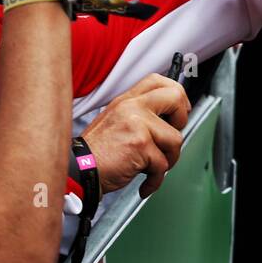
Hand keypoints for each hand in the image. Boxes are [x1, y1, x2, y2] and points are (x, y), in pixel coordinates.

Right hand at [82, 74, 189, 196]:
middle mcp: (132, 107)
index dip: (176, 95)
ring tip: (152, 167)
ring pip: (175, 138)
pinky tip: (145, 181)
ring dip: (168, 159)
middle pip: (175, 97)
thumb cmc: (97, 153)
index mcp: (127, 100)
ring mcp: (137, 124)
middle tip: (170, 136)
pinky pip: (163, 164)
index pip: (158, 81)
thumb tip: (169, 118)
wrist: (80, 172)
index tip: (179, 110)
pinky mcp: (140, 144)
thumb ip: (139, 115)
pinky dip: (156, 178)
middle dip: (182, 119)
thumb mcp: (116, 122)